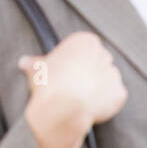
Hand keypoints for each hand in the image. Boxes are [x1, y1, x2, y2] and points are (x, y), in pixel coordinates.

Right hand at [20, 32, 127, 147]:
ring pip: (108, 80)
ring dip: (99, 87)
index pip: (86, 49)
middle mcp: (105, 54)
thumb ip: (35, 63)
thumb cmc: (49, 82)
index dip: (77, 61)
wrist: (64, 105)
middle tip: (76, 85)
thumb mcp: (37, 68)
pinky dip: (107, 102)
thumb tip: (25, 62)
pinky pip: (115, 97)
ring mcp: (115, 74)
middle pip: (100, 63)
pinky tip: (92, 106)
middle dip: (91, 73)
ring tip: (82, 98)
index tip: (69, 70)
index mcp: (86, 41)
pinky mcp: (121, 93)